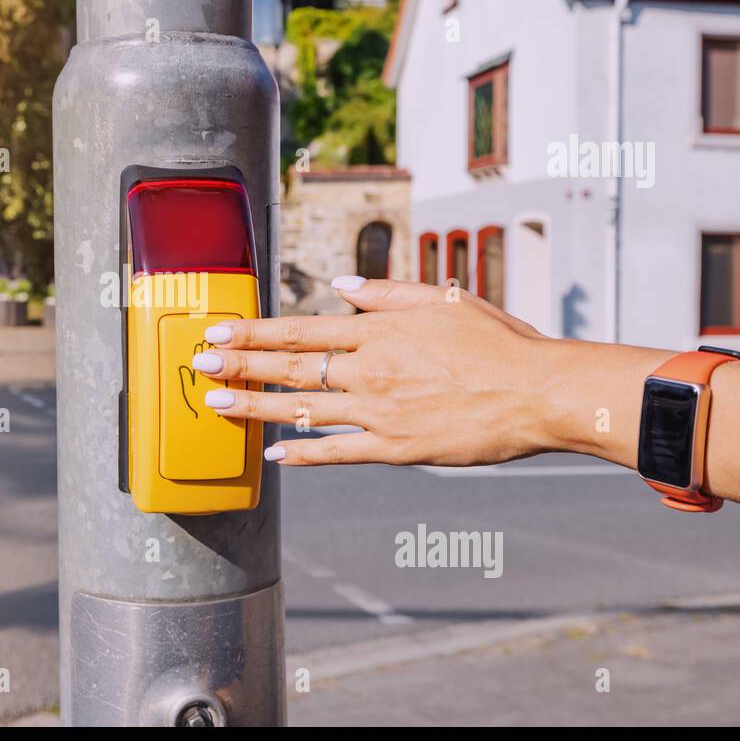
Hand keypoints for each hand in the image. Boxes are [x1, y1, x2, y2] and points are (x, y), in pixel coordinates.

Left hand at [192, 276, 634, 467]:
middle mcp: (371, 370)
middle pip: (291, 366)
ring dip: (255, 407)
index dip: (255, 332)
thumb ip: (386, 293)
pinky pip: (340, 452)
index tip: (221, 331)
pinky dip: (305, 454)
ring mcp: (380, 411)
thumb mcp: (443, 300)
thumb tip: (340, 284)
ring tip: (218, 406)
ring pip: (304, 409)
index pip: (301, 329)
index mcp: (380, 331)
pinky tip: (275, 456)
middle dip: (240, 366)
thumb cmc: (497, 343)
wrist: (538, 393)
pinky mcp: (397, 447)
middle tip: (201, 364)